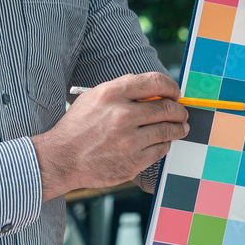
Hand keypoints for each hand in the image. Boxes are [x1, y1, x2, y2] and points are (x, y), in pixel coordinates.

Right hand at [31, 73, 188, 199]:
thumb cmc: (78, 127)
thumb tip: (155, 90)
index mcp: (112, 94)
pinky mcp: (133, 162)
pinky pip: (161, 150)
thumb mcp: (94, 97)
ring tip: (180, 127)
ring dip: (178, 128)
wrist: (62, 159)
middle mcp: (122, 115)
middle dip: (180, 110)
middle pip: (167, 108)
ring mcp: (129, 141)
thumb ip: (123, 90)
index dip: (172, 87)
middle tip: (182, 112)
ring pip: (168, 130)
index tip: (175, 92)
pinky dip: (165, 144)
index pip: (156, 82)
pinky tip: (163, 142)